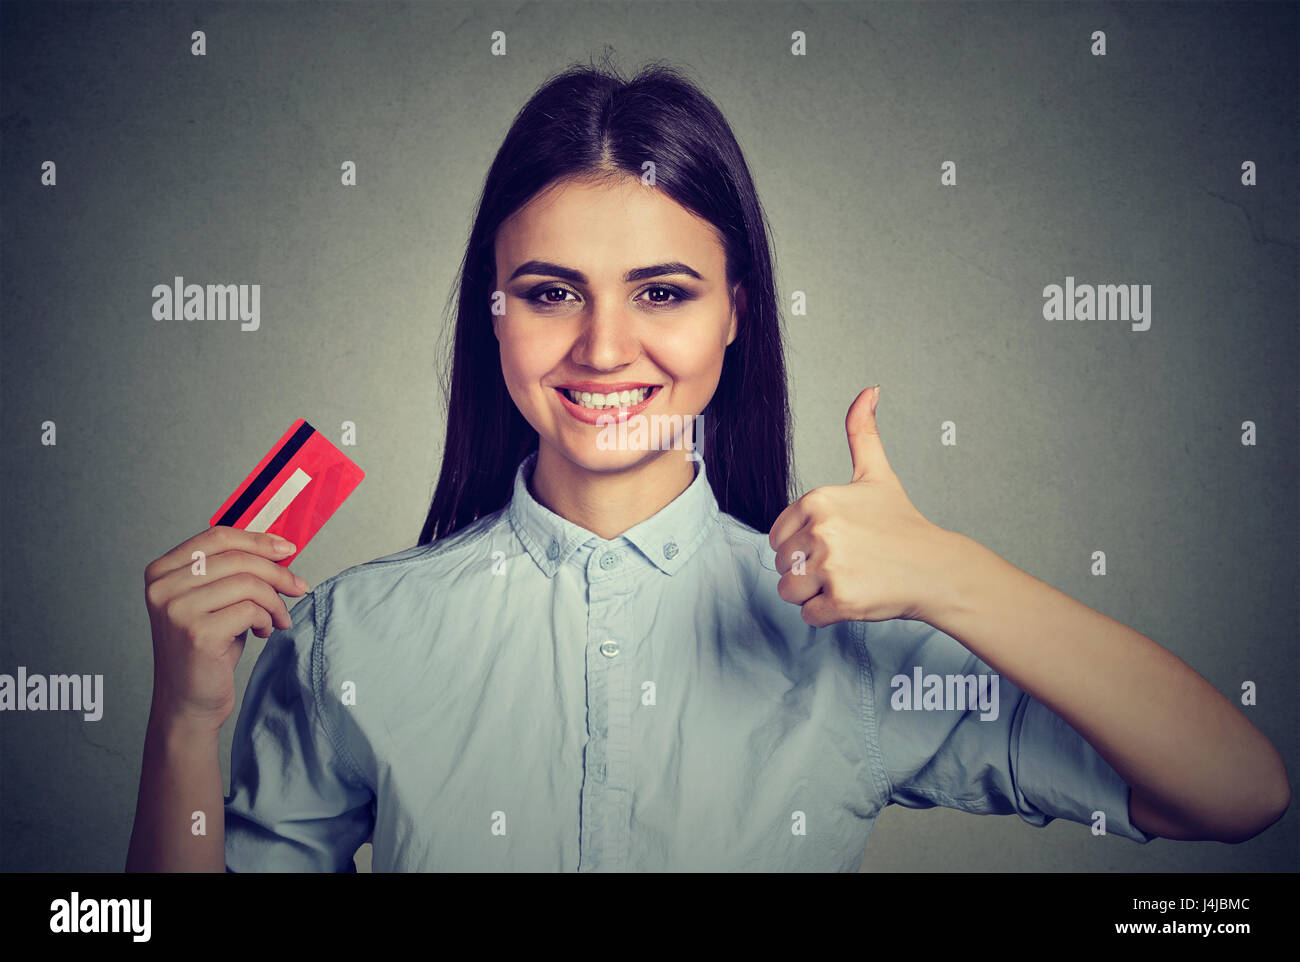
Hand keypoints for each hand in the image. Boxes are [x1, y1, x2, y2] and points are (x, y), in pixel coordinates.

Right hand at [143, 526, 309, 736]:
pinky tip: (262, 633)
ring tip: (277, 618)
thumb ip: (232, 571)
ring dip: (274, 601)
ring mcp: (177, 610)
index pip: (217, 537)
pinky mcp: (197, 633)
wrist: (187, 703)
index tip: (287, 549)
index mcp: (162, 572)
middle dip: (277, 572)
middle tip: (298, 588)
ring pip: (248, 583)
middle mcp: (163, 587)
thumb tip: (279, 546)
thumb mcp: (214, 601)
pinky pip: (251, 609)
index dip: (258, 539)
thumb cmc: (206, 650)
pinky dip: (267, 619)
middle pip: (238, 558)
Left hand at [768, 386, 957, 626]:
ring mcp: (830, 566)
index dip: (802, 545)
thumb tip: (869, 389)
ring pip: (789, 591)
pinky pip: (809, 615)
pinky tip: (856, 596)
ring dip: (813, 594)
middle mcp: (820, 530)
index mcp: (818, 500)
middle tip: (847, 563)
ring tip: (848, 579)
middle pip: (782, 564)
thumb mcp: (877, 474)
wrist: (938, 569)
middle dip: (808, 570)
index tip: (836, 543)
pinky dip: (828, 613)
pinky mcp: (840, 599)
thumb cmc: (903, 525)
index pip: (777, 536)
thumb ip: (862, 432)